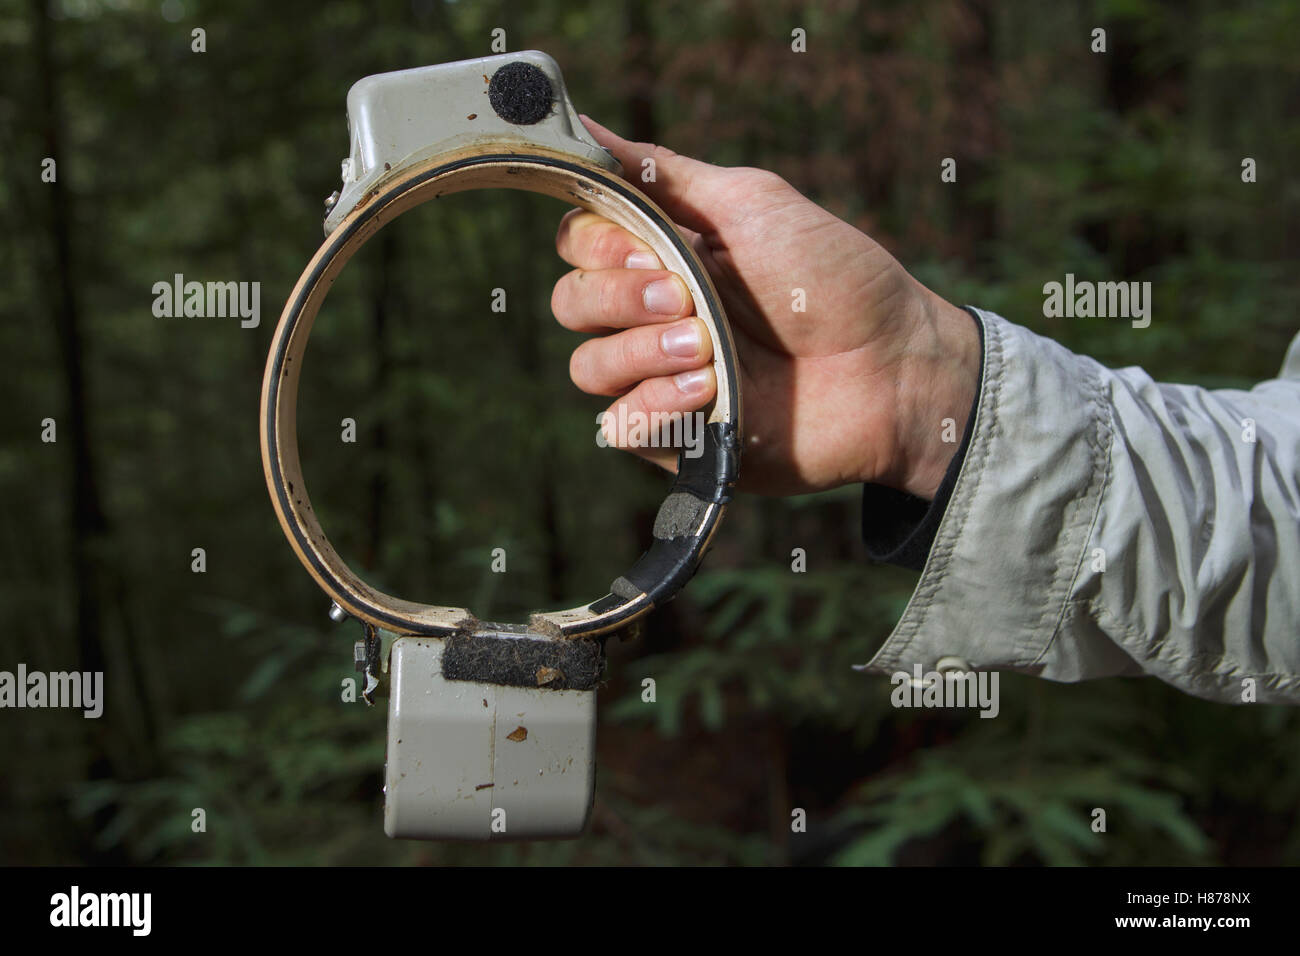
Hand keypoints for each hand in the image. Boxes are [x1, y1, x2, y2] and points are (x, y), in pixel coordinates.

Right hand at [551, 117, 979, 497]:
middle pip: (570, 303)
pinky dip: (657, 404)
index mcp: (664, 254)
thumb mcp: (750, 203)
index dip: (597, 244)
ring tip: (706, 348)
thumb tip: (584, 124)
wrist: (887, 368)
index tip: (650, 249)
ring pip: (587, 367)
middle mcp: (652, 315)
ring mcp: (661, 378)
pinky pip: (621, 425)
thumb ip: (663, 172)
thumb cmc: (832, 279)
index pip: (578, 243)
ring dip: (640, 352)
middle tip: (686, 299)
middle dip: (618, 298)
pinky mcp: (677, 436)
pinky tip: (710, 392)